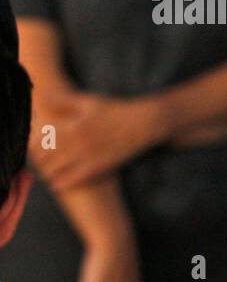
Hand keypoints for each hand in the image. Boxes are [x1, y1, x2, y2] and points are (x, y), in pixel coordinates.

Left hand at [34, 93, 165, 190]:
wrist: (143, 124)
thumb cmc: (115, 111)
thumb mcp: (89, 102)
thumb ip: (64, 101)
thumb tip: (42, 96)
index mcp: (72, 125)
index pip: (42, 139)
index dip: (31, 145)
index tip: (28, 147)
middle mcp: (78, 142)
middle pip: (47, 156)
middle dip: (38, 161)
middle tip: (36, 162)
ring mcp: (88, 155)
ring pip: (58, 169)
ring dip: (47, 172)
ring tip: (43, 173)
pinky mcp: (100, 166)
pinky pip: (76, 178)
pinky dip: (63, 183)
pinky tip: (56, 185)